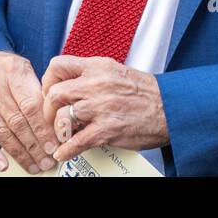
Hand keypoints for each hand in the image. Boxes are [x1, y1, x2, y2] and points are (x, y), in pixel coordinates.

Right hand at [0, 50, 58, 174]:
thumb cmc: (7, 71)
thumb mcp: (25, 71)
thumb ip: (39, 93)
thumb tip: (57, 125)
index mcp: (13, 70)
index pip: (31, 106)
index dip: (43, 130)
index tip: (54, 147)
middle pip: (17, 122)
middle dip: (34, 146)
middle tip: (46, 161)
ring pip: (1, 132)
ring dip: (19, 153)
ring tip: (33, 166)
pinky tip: (2, 165)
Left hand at [41, 56, 169, 161]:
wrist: (170, 108)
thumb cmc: (146, 92)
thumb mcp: (117, 71)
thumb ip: (93, 75)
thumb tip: (70, 84)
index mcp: (98, 67)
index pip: (59, 65)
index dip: (48, 80)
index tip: (49, 92)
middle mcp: (97, 84)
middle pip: (55, 93)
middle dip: (48, 109)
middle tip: (51, 118)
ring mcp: (101, 107)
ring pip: (62, 117)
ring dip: (58, 130)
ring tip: (61, 135)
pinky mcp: (107, 130)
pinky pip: (75, 142)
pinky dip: (65, 150)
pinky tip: (63, 153)